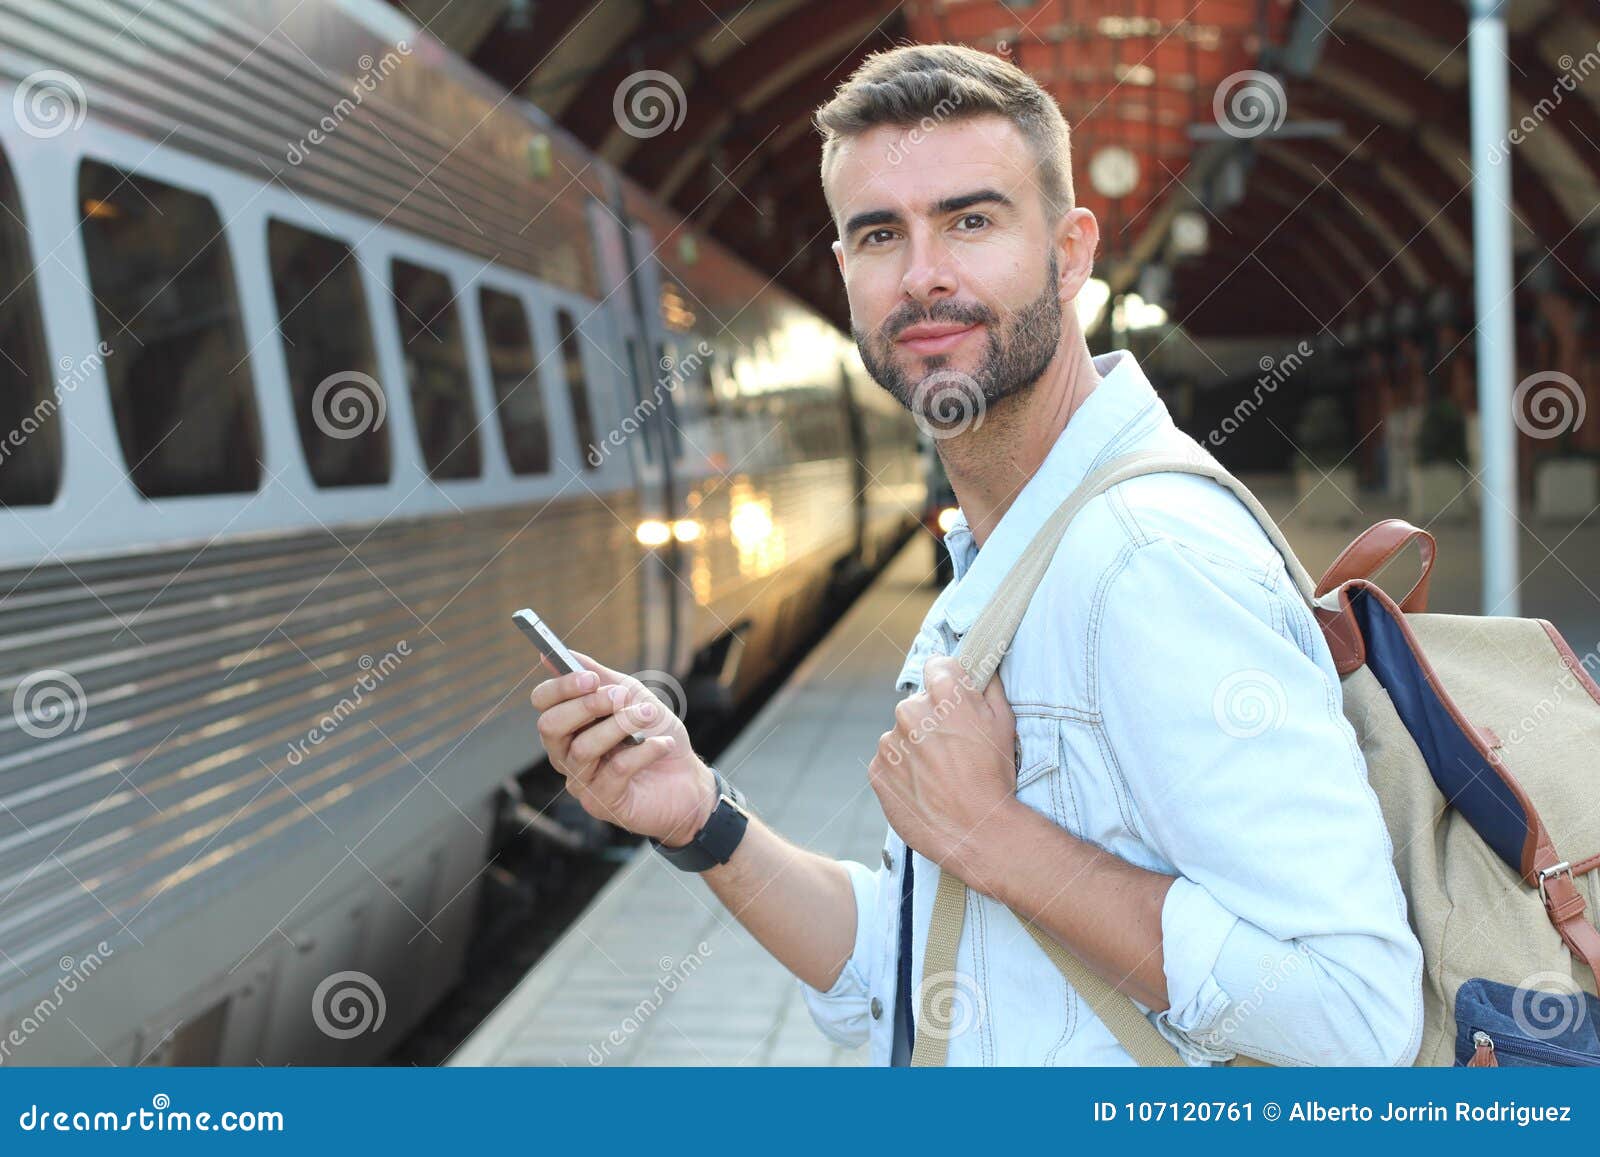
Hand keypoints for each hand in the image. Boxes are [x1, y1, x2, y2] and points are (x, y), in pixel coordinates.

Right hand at [530, 652, 715, 846]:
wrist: (689, 779)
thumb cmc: (655, 734)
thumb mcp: (631, 697)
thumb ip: (598, 677)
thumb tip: (556, 655)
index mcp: (569, 725)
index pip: (543, 703)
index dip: (562, 688)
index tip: (592, 678)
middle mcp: (566, 754)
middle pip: (550, 727)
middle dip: (585, 706)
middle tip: (621, 696)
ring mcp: (582, 782)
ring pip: (583, 748)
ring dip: (620, 725)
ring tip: (648, 714)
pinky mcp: (603, 803)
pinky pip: (615, 770)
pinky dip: (643, 751)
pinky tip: (663, 743)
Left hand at [867, 655, 1018, 890]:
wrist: (977, 832)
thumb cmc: (995, 778)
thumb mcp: (1005, 724)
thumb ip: (989, 687)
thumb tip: (982, 668)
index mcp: (944, 694)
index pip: (936, 666)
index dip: (947, 682)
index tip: (953, 699)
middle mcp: (911, 712)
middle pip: (916, 703)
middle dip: (930, 719)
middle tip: (951, 748)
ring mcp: (890, 742)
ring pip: (900, 734)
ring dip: (914, 747)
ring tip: (939, 774)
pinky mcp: (878, 769)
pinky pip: (888, 761)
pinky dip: (902, 771)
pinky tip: (924, 787)